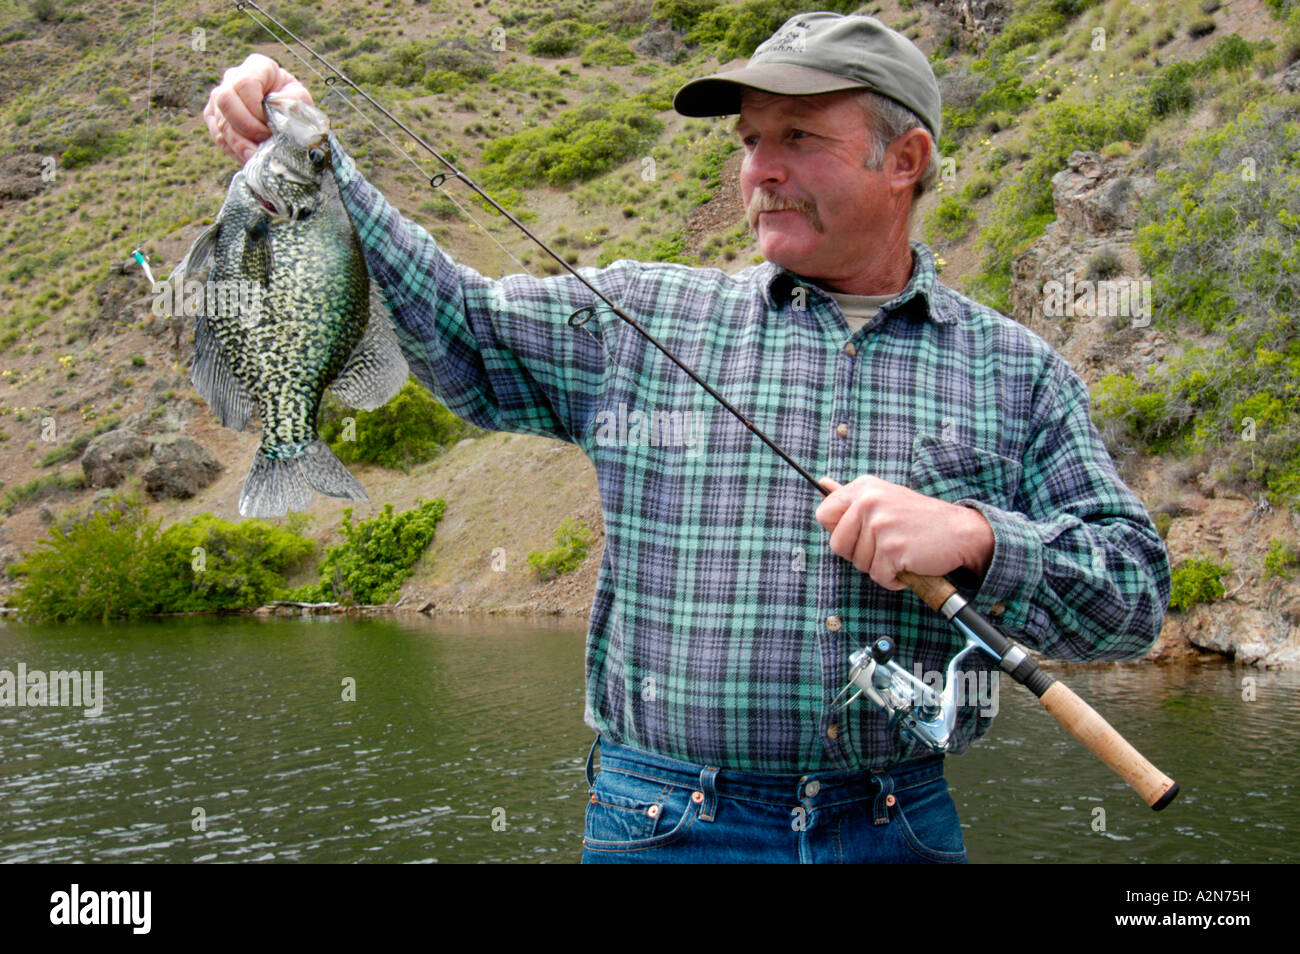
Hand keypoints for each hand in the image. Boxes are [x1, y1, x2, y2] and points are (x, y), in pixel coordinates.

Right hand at [203, 53, 313, 163]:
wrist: (285, 113)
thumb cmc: (293, 103)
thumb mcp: (300, 100)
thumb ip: (289, 106)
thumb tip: (275, 123)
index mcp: (257, 67)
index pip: (245, 84)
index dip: (255, 109)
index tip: (270, 124)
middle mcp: (232, 77)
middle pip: (225, 100)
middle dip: (245, 127)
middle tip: (264, 142)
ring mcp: (219, 97)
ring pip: (220, 121)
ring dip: (240, 143)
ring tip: (259, 155)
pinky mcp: (214, 117)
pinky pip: (218, 136)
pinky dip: (234, 150)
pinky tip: (250, 156)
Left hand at [815, 475, 993, 590]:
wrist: (959, 531)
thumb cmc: (919, 519)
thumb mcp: (884, 497)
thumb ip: (853, 496)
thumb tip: (823, 484)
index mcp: (863, 488)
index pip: (824, 514)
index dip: (838, 532)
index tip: (858, 534)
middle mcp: (869, 502)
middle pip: (838, 545)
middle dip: (859, 554)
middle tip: (886, 546)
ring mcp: (880, 525)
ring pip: (859, 563)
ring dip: (879, 566)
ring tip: (901, 551)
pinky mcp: (892, 549)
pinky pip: (878, 576)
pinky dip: (893, 579)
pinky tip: (908, 564)